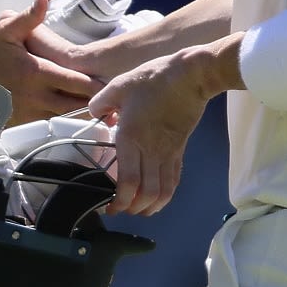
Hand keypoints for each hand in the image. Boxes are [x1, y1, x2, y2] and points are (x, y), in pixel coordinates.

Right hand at [0, 0, 99, 122]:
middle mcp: (35, 96)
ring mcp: (30, 113)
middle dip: (93, 103)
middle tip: (111, 99)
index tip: (109, 83)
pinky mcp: (24, 124)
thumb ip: (29, 17)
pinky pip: (50, 125)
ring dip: (81, 115)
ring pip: (65, 119)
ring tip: (101, 111)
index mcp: (36, 72)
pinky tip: (77, 119)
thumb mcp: (6, 30)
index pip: (74, 82)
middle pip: (75, 106)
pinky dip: (64, 122)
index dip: (94, 85)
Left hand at [87, 50, 213, 214]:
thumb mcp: (118, 85)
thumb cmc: (153, 79)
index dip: (120, 201)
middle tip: (120, 210)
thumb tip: (97, 116)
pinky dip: (165, 194)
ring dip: (151, 206)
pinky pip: (173, 180)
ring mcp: (168, 153)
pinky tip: (157, 198)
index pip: (128, 181)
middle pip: (145, 193)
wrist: (190, 77)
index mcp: (131, 138)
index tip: (110, 207)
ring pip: (162, 191)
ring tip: (139, 209)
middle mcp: (150, 151)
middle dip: (132, 208)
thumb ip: (100, 103)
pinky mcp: (179, 150)